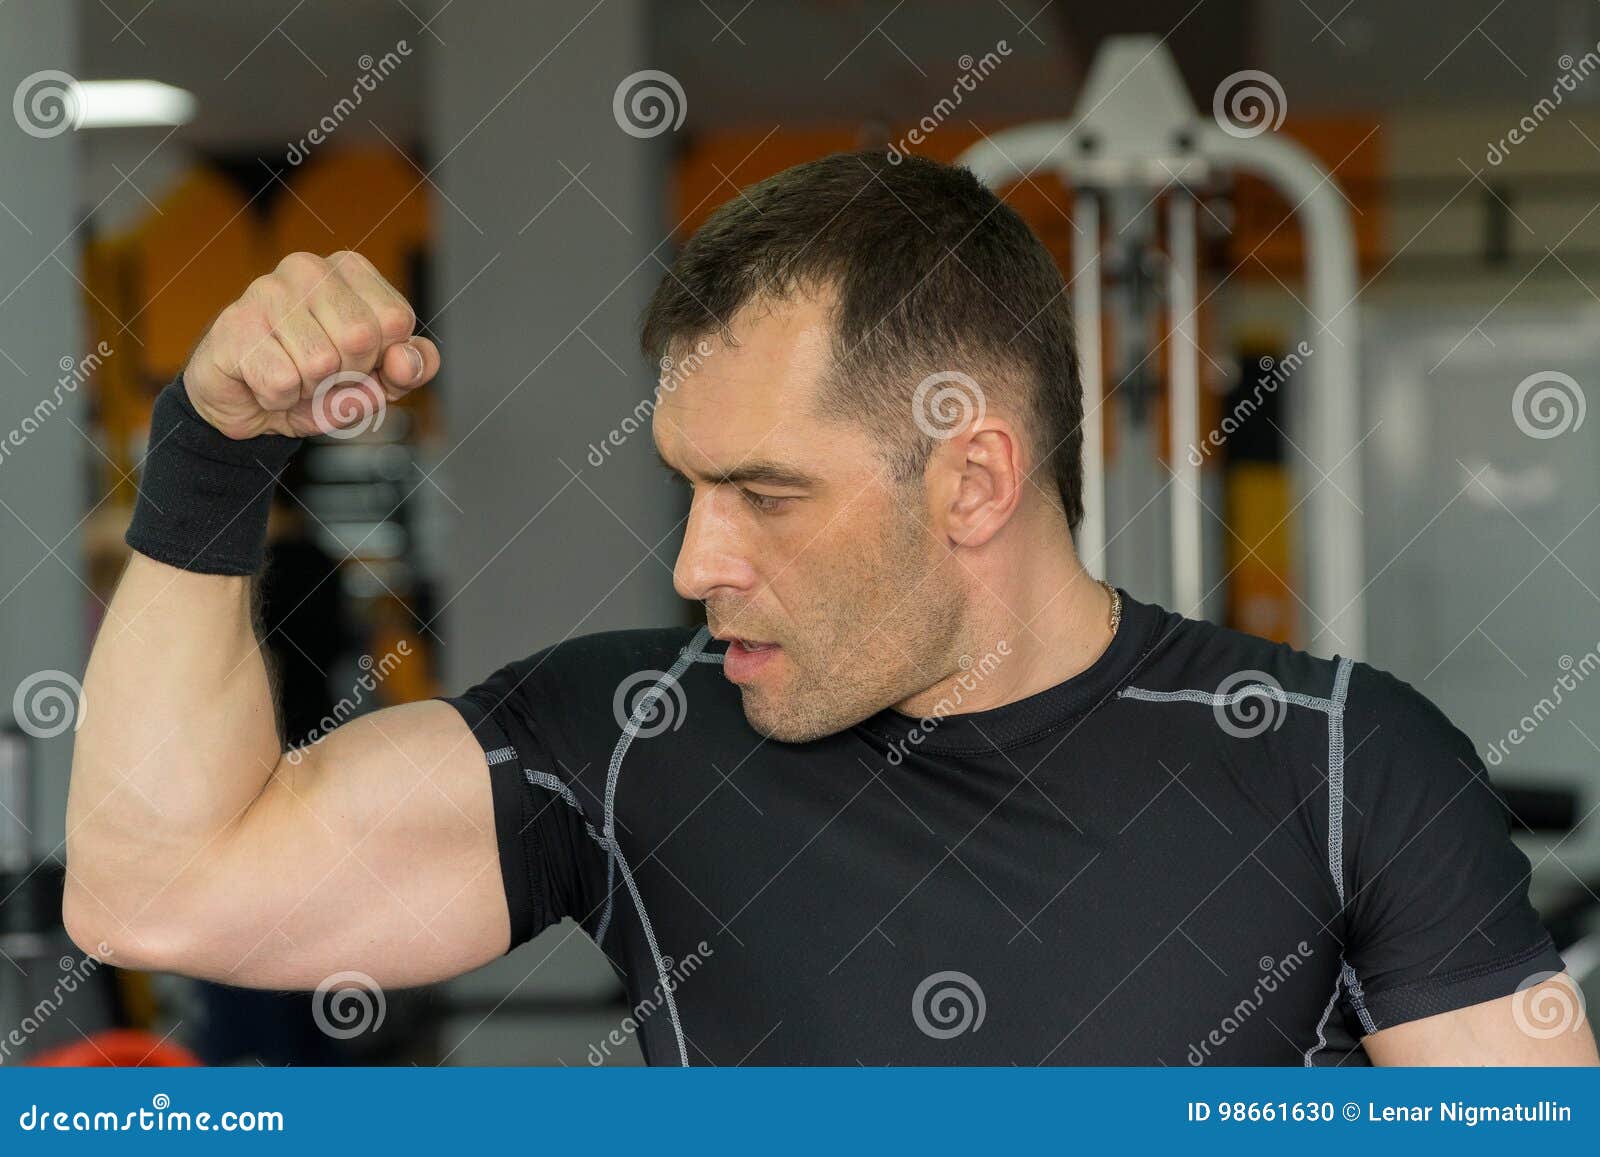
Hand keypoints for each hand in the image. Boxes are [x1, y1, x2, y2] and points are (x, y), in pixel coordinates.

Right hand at [182, 250, 438, 439]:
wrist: (245, 404)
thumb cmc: (315, 381)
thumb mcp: (377, 381)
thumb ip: (409, 370)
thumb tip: (405, 360)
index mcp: (350, 270)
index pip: (397, 319)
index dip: (384, 359)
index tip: (358, 360)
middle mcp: (308, 268)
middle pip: (361, 337)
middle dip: (348, 374)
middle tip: (322, 374)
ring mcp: (266, 291)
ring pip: (321, 363)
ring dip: (311, 389)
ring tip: (293, 377)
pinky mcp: (235, 325)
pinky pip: (282, 382)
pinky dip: (280, 399)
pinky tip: (264, 382)